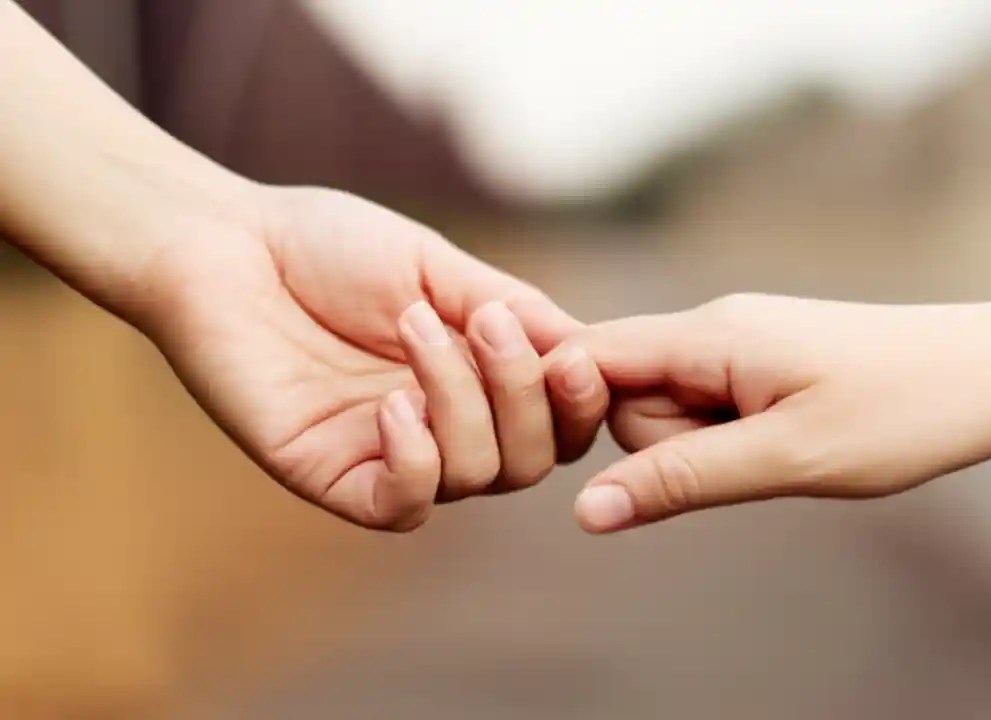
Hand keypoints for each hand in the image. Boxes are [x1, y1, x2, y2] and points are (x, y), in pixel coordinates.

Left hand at [141, 184, 607, 531]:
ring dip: (461, 400)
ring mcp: (391, 456)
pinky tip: (392, 404)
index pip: (559, 423)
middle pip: (530, 461)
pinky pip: (405, 506)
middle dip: (524, 396)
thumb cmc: (329, 246)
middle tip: (484, 323)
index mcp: (479, 382)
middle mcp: (446, 428)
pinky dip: (417, 460)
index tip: (572, 354)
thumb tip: (591, 349)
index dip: (579, 401)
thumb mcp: (441, 267)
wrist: (225, 244)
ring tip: (414, 328)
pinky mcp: (334, 477)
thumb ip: (515, 310)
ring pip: (477, 476)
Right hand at [565, 294, 990, 532]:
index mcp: (710, 335)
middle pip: (623, 395)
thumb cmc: (903, 412)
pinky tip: (784, 441)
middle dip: (663, 445)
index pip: (587, 357)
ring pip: (667, 407)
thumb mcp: (788, 459)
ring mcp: (737, 344)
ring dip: (703, 446)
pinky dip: (726, 437)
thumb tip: (585, 510)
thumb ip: (681, 481)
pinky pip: (705, 406)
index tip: (624, 457)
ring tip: (783, 447)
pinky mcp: (760, 365)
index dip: (569, 407)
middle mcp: (713, 327)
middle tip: (752, 455)